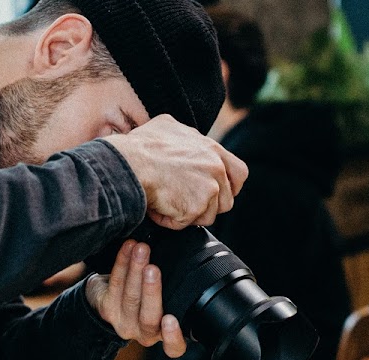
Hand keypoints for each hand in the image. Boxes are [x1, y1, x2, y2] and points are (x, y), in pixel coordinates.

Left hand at [85, 240, 186, 357]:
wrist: (112, 298)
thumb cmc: (148, 297)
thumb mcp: (168, 299)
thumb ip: (178, 292)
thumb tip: (194, 259)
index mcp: (165, 334)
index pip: (173, 347)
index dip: (172, 336)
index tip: (170, 319)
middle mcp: (145, 333)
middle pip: (148, 317)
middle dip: (151, 291)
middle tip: (153, 269)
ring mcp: (124, 324)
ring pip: (130, 298)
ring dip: (135, 270)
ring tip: (141, 249)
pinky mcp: (107, 310)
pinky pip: (115, 284)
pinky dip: (122, 262)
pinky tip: (128, 247)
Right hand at [103, 114, 247, 229]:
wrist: (129, 164)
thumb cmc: (140, 147)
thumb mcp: (167, 126)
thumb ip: (184, 137)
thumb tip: (180, 139)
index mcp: (212, 149)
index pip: (239, 173)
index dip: (229, 187)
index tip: (215, 192)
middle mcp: (215, 167)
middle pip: (227, 200)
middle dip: (208, 206)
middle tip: (185, 202)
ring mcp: (209, 187)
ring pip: (207, 215)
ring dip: (188, 214)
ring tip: (167, 201)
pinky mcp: (196, 206)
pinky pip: (187, 223)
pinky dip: (171, 220)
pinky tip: (158, 207)